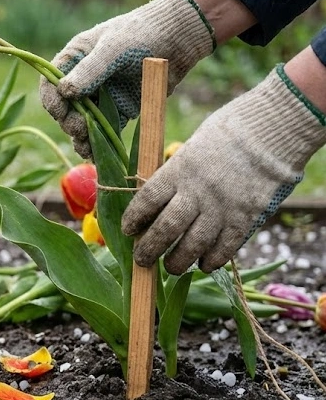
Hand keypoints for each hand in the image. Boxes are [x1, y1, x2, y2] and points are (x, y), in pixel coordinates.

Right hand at [40, 0, 213, 157]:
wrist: (179, 38)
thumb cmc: (142, 33)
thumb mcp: (114, 48)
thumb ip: (90, 70)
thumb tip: (64, 91)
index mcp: (75, 59)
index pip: (51, 83)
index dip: (52, 100)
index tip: (60, 112)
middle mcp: (84, 79)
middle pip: (66, 108)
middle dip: (69, 121)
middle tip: (80, 130)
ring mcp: (102, 96)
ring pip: (83, 122)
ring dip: (82, 136)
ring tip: (86, 148)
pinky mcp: (120, 109)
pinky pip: (105, 129)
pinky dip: (100, 142)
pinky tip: (97, 153)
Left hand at [122, 65, 325, 273]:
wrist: (270, 131)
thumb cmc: (226, 135)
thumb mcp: (191, 149)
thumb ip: (174, 175)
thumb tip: (155, 202)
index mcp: (178, 170)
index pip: (147, 200)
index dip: (134, 219)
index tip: (128, 230)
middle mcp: (197, 192)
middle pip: (166, 229)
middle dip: (149, 249)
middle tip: (142, 260)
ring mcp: (221, 207)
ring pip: (193, 245)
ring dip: (178, 262)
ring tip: (171, 267)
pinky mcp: (245, 218)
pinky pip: (225, 248)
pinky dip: (212, 260)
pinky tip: (204, 264)